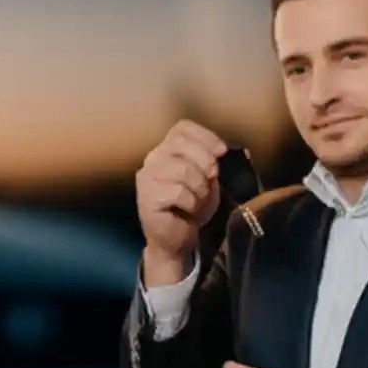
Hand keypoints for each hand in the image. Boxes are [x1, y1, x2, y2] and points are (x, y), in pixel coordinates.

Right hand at [136, 120, 226, 285]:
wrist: (175, 239)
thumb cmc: (190, 206)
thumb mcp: (205, 178)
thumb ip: (208, 161)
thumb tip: (218, 151)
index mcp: (165, 151)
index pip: (181, 129)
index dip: (205, 136)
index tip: (221, 152)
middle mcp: (151, 160)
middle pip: (181, 145)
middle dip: (205, 163)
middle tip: (210, 181)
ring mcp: (146, 180)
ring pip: (182, 170)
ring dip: (199, 187)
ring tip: (197, 199)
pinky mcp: (147, 200)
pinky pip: (177, 192)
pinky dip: (190, 203)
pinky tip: (186, 210)